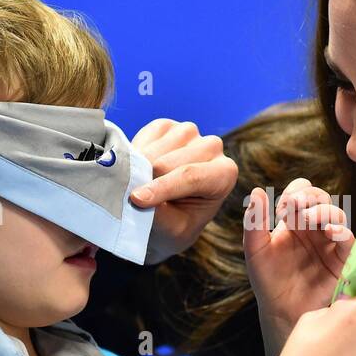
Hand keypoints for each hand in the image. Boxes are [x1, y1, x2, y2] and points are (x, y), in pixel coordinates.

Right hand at [129, 119, 237, 263]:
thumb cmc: (174, 226)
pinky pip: (144, 137)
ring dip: (140, 168)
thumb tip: (136, 195)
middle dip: (146, 180)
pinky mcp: (167, 126)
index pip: (191, 177)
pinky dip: (136, 153)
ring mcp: (190, 132)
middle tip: (131, 197)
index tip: (136, 200)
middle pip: (168, 162)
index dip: (162, 188)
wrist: (165, 218)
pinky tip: (141, 168)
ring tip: (139, 186)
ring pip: (155, 149)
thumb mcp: (172, 229)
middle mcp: (212, 147)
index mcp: (224, 173)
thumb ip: (160, 214)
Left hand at [243, 179, 354, 355]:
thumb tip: (257, 191)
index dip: (294, 193)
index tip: (281, 209)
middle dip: (309, 197)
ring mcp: (328, 242)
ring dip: (323, 211)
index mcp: (293, 220)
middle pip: (321, 198)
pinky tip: (329, 232)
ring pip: (336, 214)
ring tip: (307, 219)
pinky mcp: (340, 259)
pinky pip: (348, 239)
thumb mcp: (255, 249)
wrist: (280, 310)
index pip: (301, 192)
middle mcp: (313, 227)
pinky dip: (342, 232)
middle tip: (294, 207)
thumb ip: (254, 222)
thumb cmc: (267, 279)